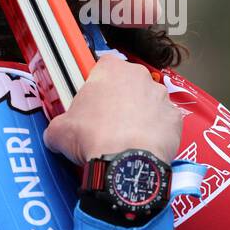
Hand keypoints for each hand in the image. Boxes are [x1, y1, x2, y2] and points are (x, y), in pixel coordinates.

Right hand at [42, 54, 182, 166]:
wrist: (125, 162)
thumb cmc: (92, 138)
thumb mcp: (59, 131)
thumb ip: (58, 126)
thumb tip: (55, 135)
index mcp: (111, 69)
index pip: (103, 66)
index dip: (97, 84)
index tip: (92, 101)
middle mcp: (139, 76)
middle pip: (128, 82)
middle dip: (120, 98)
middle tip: (107, 122)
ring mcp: (160, 96)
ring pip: (148, 101)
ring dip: (139, 114)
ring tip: (126, 137)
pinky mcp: (175, 117)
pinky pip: (164, 121)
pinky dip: (156, 131)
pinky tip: (144, 145)